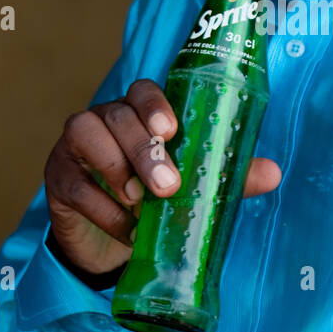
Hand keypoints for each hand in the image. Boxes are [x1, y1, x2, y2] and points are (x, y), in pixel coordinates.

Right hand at [44, 77, 280, 274]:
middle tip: (167, 186)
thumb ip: (225, 175)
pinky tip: (126, 228)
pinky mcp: (58, 180)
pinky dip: (102, 209)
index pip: (142, 90)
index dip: (155, 104)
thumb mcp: (191, 185)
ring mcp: (75, 147)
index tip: (171, 129)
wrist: (109, 241)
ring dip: (116, 168)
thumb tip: (273, 173)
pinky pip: (74, 185)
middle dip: (142, 148)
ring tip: (139, 201)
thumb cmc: (153, 198)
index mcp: (139, 114)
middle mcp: (104, 120)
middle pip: (117, 115)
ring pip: (86, 135)